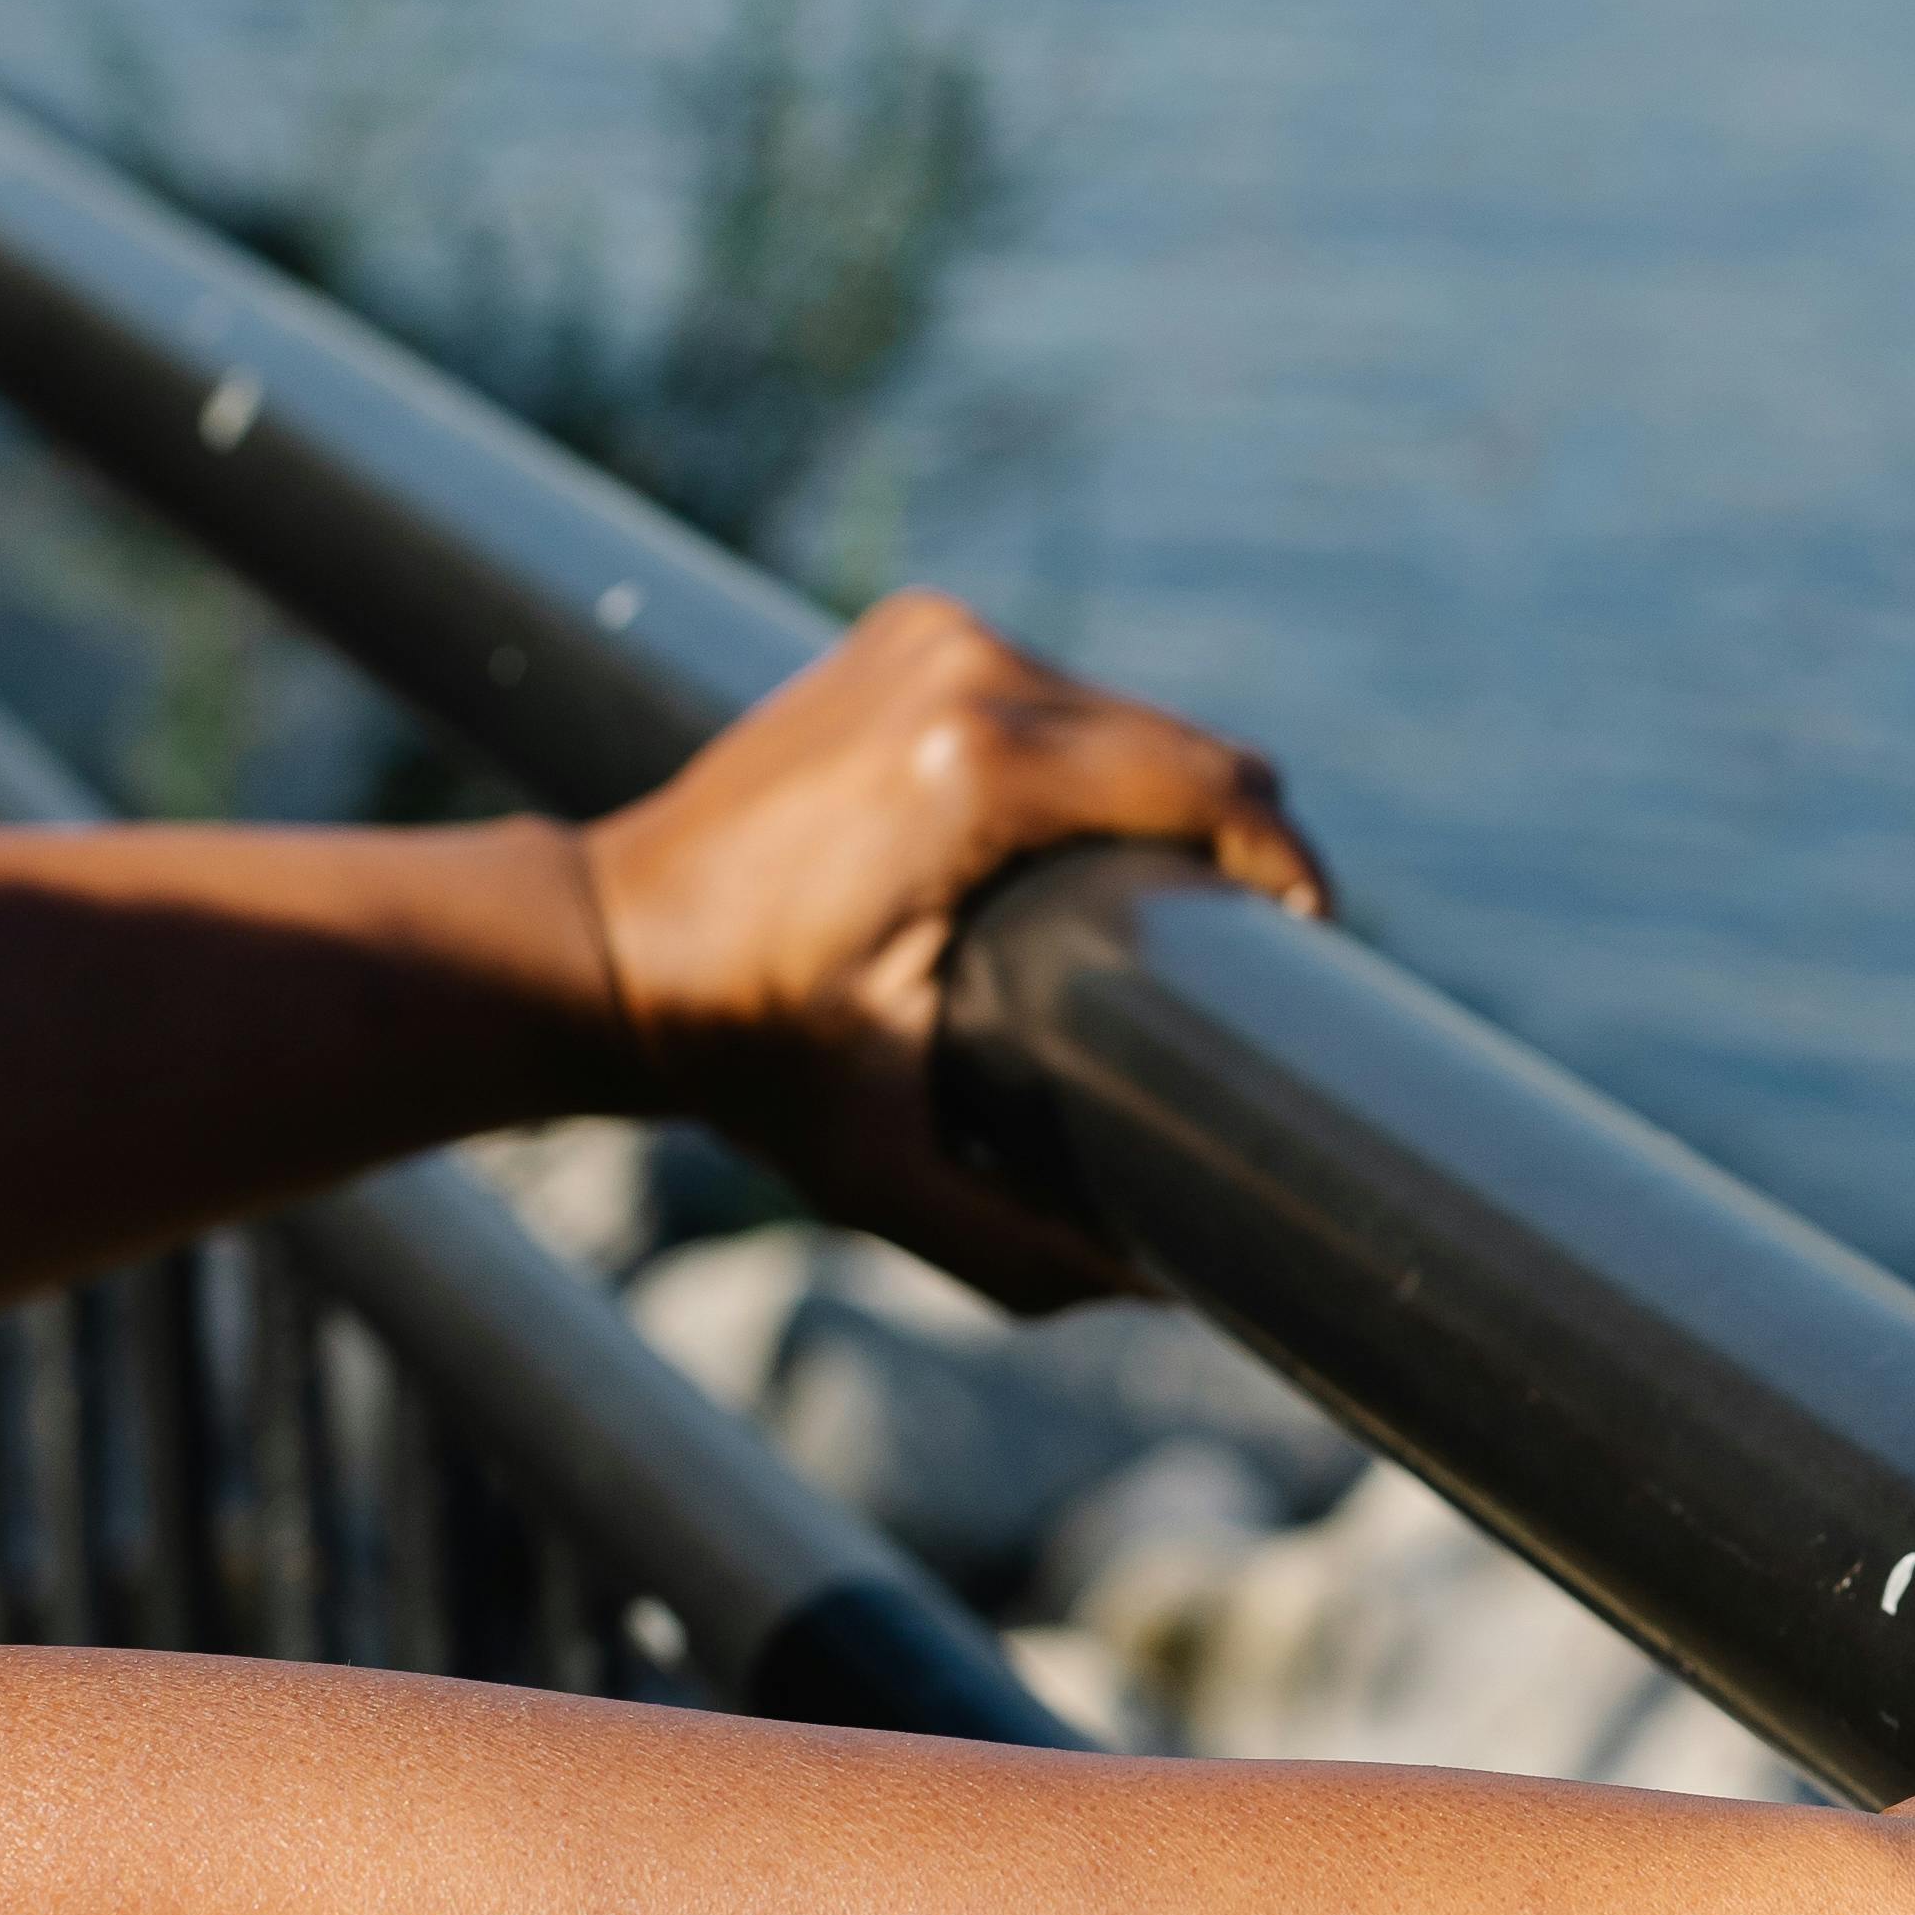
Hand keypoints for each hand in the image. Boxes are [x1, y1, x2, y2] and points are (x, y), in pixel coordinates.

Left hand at [573, 592, 1329, 1305]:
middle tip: (1242, 955)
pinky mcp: (909, 627)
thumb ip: (1031, 1248)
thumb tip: (1172, 1287)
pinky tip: (1084, 841)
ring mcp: (929, 632)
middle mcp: (962, 669)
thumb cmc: (745, 1064)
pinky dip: (1090, 760)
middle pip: (1187, 745)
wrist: (600, 947)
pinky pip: (1059, 692)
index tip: (1314, 952)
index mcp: (972, 771)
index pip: (1214, 787)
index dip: (1291, 871)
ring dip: (1166, 797)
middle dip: (1237, 844)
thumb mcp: (890, 1174)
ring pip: (1128, 713)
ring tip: (1169, 904)